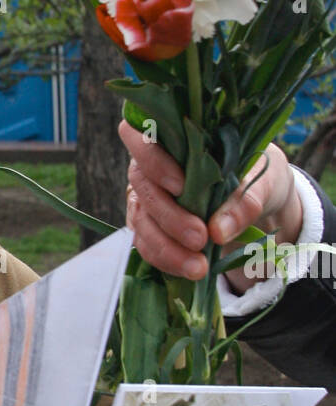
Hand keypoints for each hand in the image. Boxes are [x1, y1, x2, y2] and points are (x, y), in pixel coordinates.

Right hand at [120, 121, 303, 291]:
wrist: (259, 199)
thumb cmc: (258, 173)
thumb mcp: (265, 179)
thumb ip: (245, 200)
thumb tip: (219, 231)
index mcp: (174, 138)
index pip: (141, 137)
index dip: (153, 160)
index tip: (180, 185)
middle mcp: (152, 166)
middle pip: (143, 188)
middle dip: (170, 217)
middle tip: (200, 239)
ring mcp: (148, 199)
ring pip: (142, 222)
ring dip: (167, 248)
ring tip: (199, 267)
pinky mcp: (151, 228)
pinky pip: (147, 246)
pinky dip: (167, 260)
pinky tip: (190, 269)